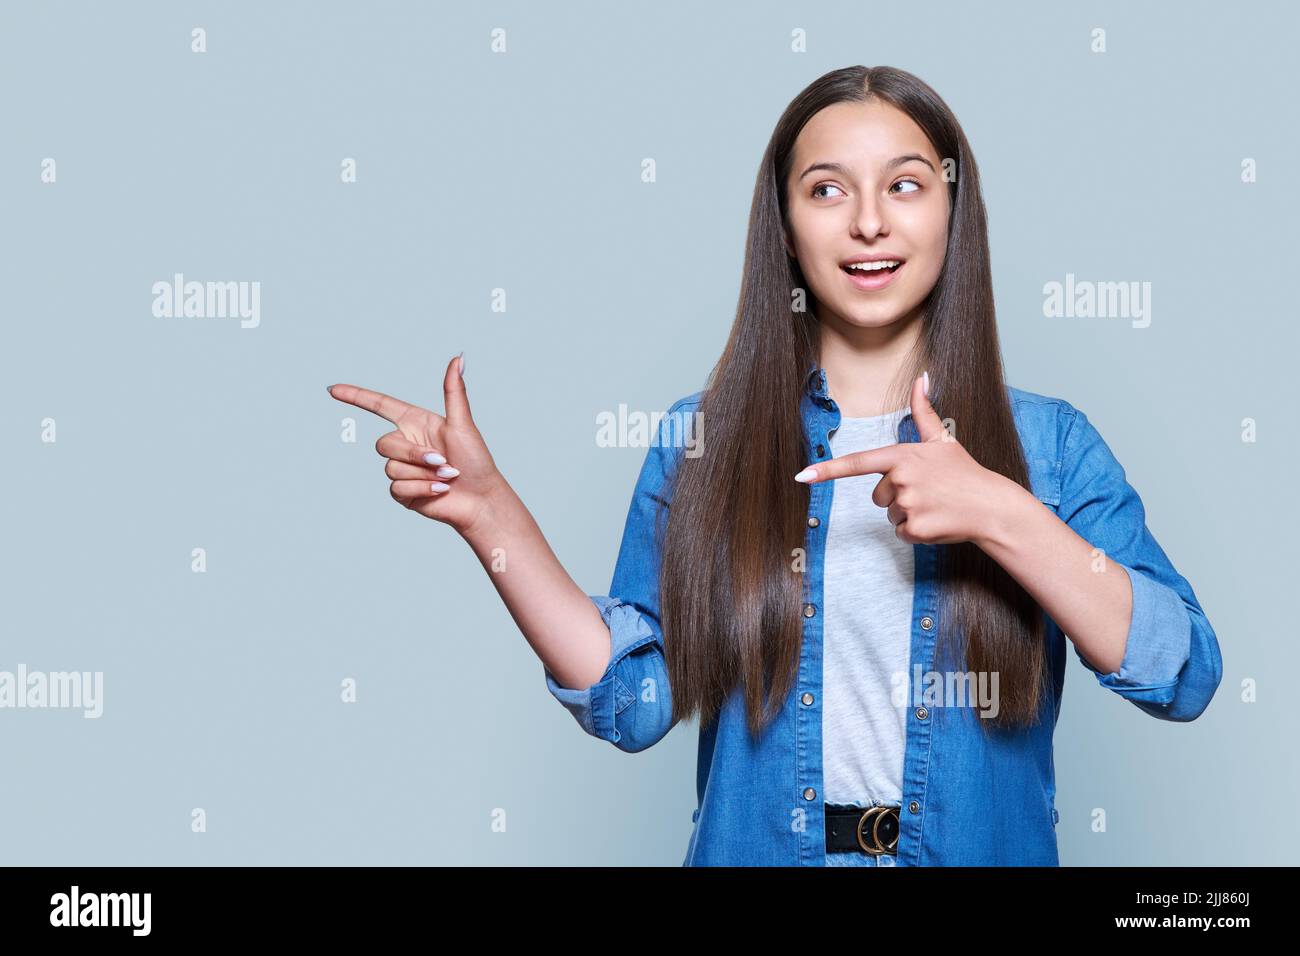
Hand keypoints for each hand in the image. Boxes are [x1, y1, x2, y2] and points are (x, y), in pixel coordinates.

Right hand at [327, 354, 506, 536]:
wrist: (480, 499)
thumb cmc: (477, 461)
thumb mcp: (463, 425)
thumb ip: (454, 392)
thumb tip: (458, 359)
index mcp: (417, 423)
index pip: (380, 405)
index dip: (356, 396)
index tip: (333, 389)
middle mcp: (407, 443)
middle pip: (384, 443)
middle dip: (414, 454)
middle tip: (443, 462)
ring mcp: (403, 468)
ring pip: (390, 467)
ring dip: (422, 474)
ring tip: (447, 477)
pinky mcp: (404, 492)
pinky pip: (396, 488)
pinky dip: (421, 489)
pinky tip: (439, 491)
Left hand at [792, 373, 1018, 545]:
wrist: (990, 506)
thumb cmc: (963, 472)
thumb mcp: (941, 440)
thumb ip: (923, 411)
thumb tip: (921, 377)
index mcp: (901, 456)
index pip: (857, 462)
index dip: (826, 470)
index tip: (801, 476)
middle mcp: (900, 479)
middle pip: (877, 497)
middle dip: (898, 498)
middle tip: (928, 492)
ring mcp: (907, 505)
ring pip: (890, 516)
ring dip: (909, 515)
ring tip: (935, 505)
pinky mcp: (915, 529)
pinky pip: (901, 534)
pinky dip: (917, 533)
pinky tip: (937, 521)